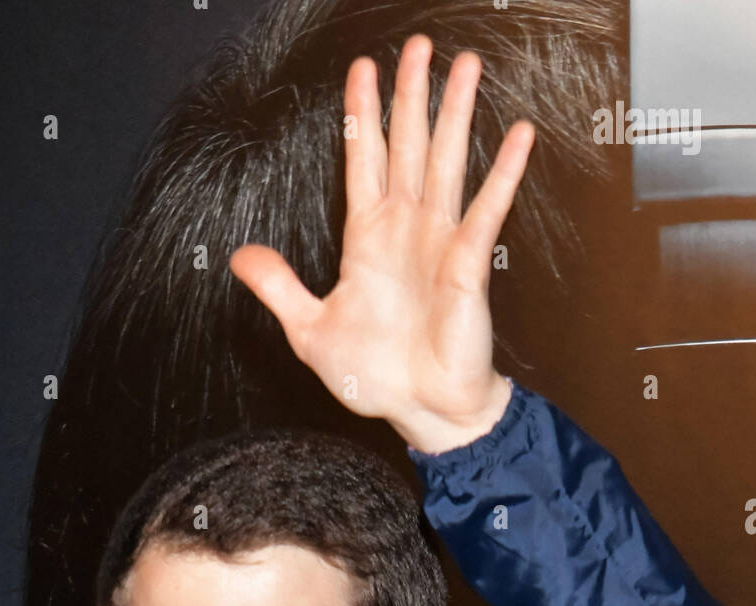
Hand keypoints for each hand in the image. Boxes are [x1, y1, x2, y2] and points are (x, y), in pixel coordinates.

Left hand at [228, 33, 534, 452]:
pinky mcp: (467, 264)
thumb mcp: (309, 330)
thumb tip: (239, 256)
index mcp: (367, 240)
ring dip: (454, 113)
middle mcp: (405, 230)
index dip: (362, 115)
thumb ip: (278, 288)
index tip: (363, 68)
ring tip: (465, 66)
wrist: (421, 410)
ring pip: (445, 161)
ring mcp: (439, 242)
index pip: (363, 161)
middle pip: (407, 145)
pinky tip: (517, 135)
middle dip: (410, 94)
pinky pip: (487, 210)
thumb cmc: (377, 376)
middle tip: (418, 45)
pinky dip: (502, 173)